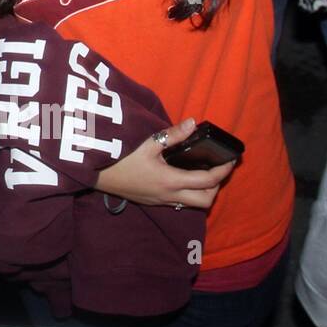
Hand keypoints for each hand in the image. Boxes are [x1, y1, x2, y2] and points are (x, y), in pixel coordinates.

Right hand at [94, 119, 235, 207]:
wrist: (94, 175)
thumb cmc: (119, 157)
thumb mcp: (146, 143)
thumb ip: (172, 134)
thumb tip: (193, 123)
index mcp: (171, 181)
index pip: (208, 180)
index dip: (223, 170)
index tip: (231, 159)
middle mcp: (169, 196)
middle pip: (206, 200)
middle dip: (217, 186)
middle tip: (216, 168)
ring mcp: (160, 201)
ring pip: (193, 204)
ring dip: (203, 191)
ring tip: (201, 172)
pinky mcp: (152, 201)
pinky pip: (179, 202)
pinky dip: (187, 192)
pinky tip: (180, 177)